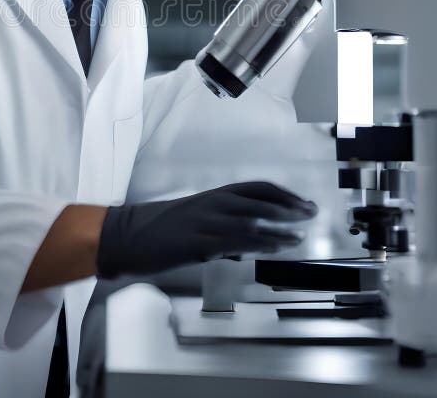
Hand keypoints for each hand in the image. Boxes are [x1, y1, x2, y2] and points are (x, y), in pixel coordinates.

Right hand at [96, 181, 316, 278]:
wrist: (125, 234)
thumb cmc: (158, 228)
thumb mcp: (193, 221)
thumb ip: (220, 230)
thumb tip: (244, 247)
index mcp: (212, 196)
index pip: (256, 188)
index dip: (282, 194)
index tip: (302, 202)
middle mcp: (212, 203)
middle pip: (259, 199)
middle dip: (289, 206)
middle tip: (311, 212)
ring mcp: (204, 221)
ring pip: (250, 219)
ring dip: (279, 228)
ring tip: (299, 236)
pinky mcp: (196, 242)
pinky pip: (233, 240)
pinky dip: (258, 243)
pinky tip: (273, 248)